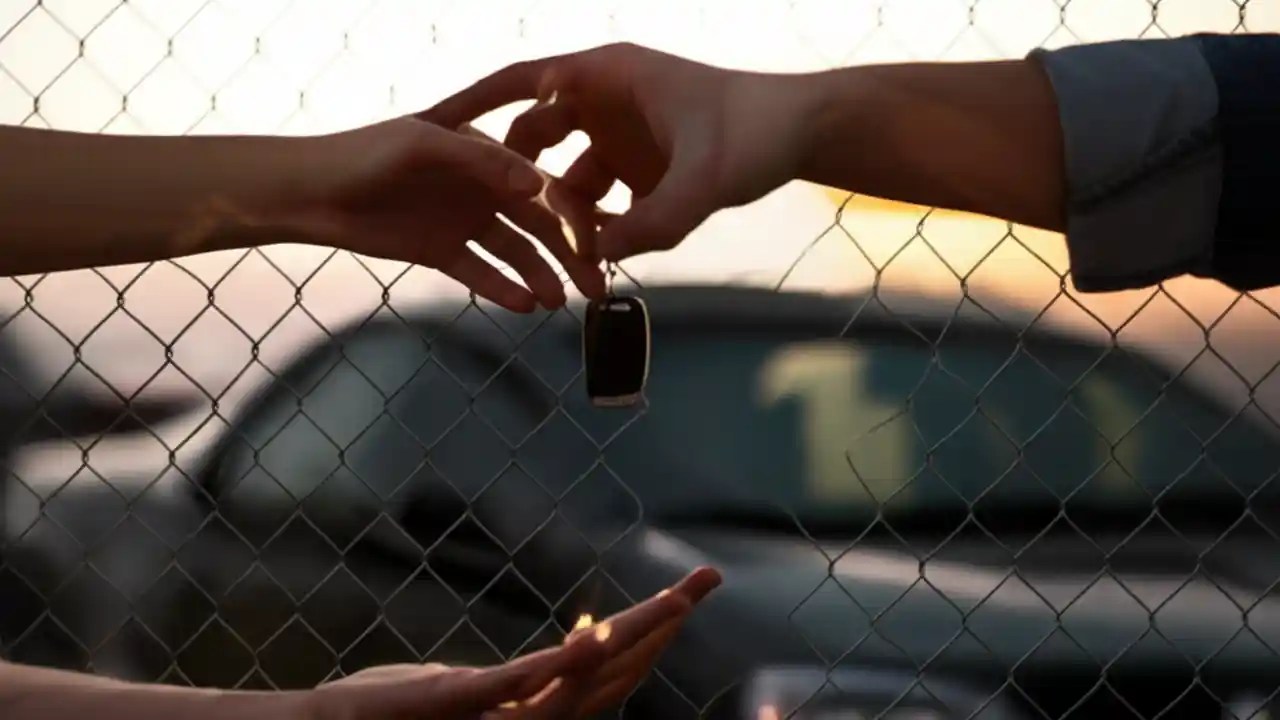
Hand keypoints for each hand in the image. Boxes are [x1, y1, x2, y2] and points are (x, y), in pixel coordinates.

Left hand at [276, 116, 605, 311]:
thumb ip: (482, 162)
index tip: (596, 243)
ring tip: (559, 304)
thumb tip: (541, 186)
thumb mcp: (425, 147)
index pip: (542, 186)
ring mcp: (463, 219)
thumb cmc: (364, 156)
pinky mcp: (441, 250)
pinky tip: (524, 306)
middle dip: (569, 253)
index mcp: (485, 152)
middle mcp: (482, 185)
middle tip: (597, 285)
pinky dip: (502, 288)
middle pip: (537, 223)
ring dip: (540, 275)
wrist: (311, 193)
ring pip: (514, 252)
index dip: (572, 215)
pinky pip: (481, 272)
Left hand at [298, 567, 720, 719]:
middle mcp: (528, 719)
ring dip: (636, 636)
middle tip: (706, 580)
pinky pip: (522, 684)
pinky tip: (598, 636)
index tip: (687, 597)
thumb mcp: (468, 689)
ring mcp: (498, 716)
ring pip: (582, 681)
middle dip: (664, 625)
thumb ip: (520, 681)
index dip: (655, 637)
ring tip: (676, 601)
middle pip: (614, 674)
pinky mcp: (460, 702)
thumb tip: (574, 646)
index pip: (611, 675)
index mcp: (532, 711)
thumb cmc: (390, 712)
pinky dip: (566, 664)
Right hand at [424, 43, 818, 261]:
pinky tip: (585, 267)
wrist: (801, 133)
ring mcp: (619, 136)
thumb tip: (600, 259)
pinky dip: (591, 232)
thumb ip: (653, 221)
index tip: (430, 128)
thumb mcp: (703, 181)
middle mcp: (604, 101)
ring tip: (545, 263)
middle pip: (534, 139)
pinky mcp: (637, 169)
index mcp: (607, 76)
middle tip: (486, 226)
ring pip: (566, 181)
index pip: (522, 82)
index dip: (473, 104)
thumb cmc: (755, 134)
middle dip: (515, 185)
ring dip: (559, 223)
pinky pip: (596, 202)